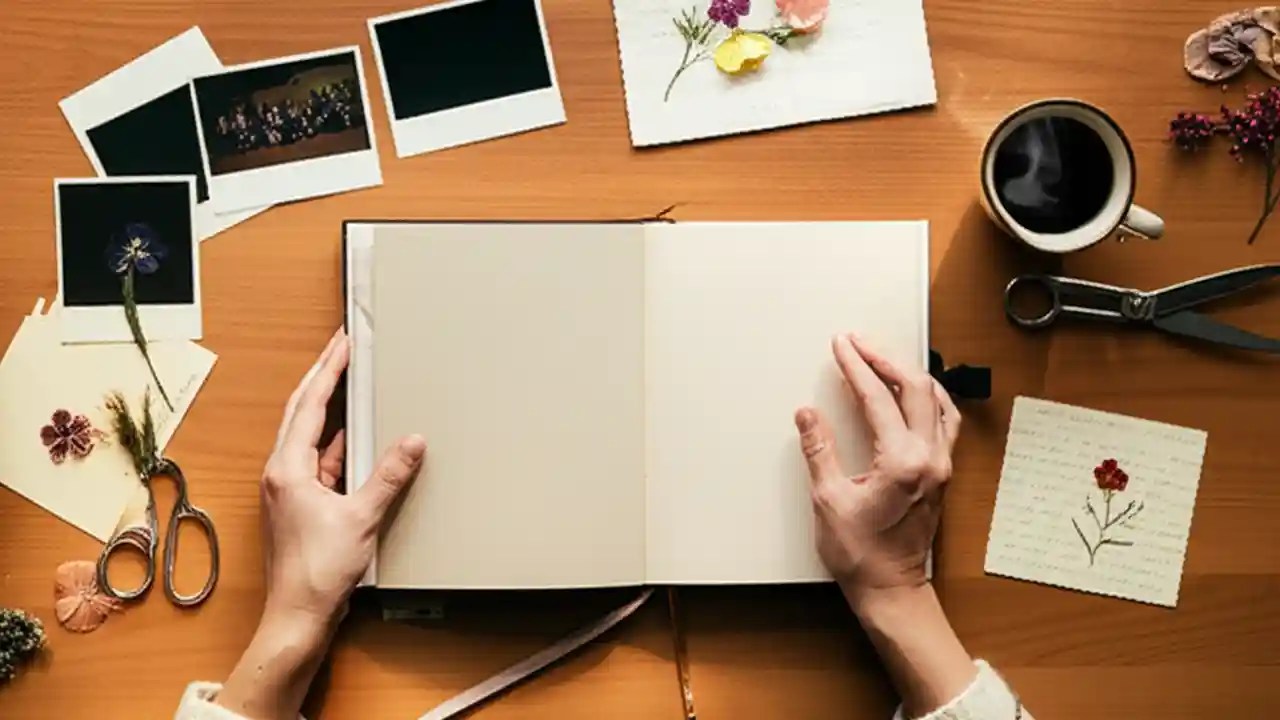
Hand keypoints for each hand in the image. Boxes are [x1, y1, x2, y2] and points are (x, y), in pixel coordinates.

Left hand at [219, 331, 426, 719]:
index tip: (343, 344)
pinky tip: (354, 438)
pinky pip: (319, 461)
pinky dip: (336, 443)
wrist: (298, 615)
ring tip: (349, 382)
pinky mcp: (301, 506)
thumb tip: (411, 442)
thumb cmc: (316, 573)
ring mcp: (289, 490)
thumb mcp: (362, 517)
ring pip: (308, 436)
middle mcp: (281, 474)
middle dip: (322, 378)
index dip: (328, 371)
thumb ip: (388, 476)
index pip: (308, 405)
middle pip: (301, 412)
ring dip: (328, 408)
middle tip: (341, 349)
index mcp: (287, 469)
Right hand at [793, 333, 959, 608]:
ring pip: (935, 400)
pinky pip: (944, 420)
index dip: (856, 367)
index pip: (878, 398)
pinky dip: (928, 397)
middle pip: (915, 388)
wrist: (891, 589)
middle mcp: (930, 458)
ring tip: (881, 359)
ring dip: (908, 374)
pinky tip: (914, 392)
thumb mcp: (828, 501)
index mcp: (903, 462)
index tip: (841, 347)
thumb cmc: (862, 555)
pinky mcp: (942, 472)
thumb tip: (808, 415)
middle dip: (884, 358)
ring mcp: (942, 464)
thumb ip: (819, 451)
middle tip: (858, 343)